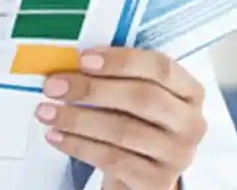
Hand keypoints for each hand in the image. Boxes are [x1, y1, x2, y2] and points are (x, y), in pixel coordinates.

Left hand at [37, 48, 206, 189]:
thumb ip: (113, 75)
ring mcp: (177, 155)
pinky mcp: (157, 182)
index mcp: (188, 91)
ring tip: (46, 112)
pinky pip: (113, 159)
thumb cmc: (133, 122)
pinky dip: (79, 145)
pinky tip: (56, 136)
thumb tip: (68, 59)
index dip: (120, 61)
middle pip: (142, 98)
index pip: (160, 67)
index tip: (82, 59)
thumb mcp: (131, 95)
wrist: (139, 171)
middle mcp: (190, 123)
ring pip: (124, 131)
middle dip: (91, 89)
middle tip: (54, 86)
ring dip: (77, 119)